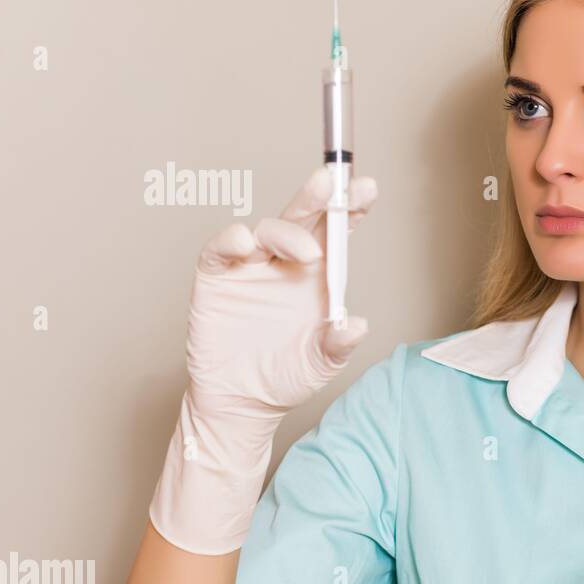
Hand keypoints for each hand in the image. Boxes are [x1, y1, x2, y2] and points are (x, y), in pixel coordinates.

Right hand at [185, 167, 377, 422]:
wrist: (242, 402)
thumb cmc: (287, 376)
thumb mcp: (321, 364)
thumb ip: (338, 344)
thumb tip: (357, 325)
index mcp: (317, 275)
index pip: (336, 233)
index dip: (350, 209)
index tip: (367, 188)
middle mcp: (285, 263)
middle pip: (302, 219)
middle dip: (318, 197)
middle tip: (331, 181)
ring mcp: (250, 267)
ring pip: (266, 231)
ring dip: (286, 233)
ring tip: (306, 252)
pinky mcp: (217, 277)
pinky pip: (221, 250)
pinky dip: (231, 241)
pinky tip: (245, 244)